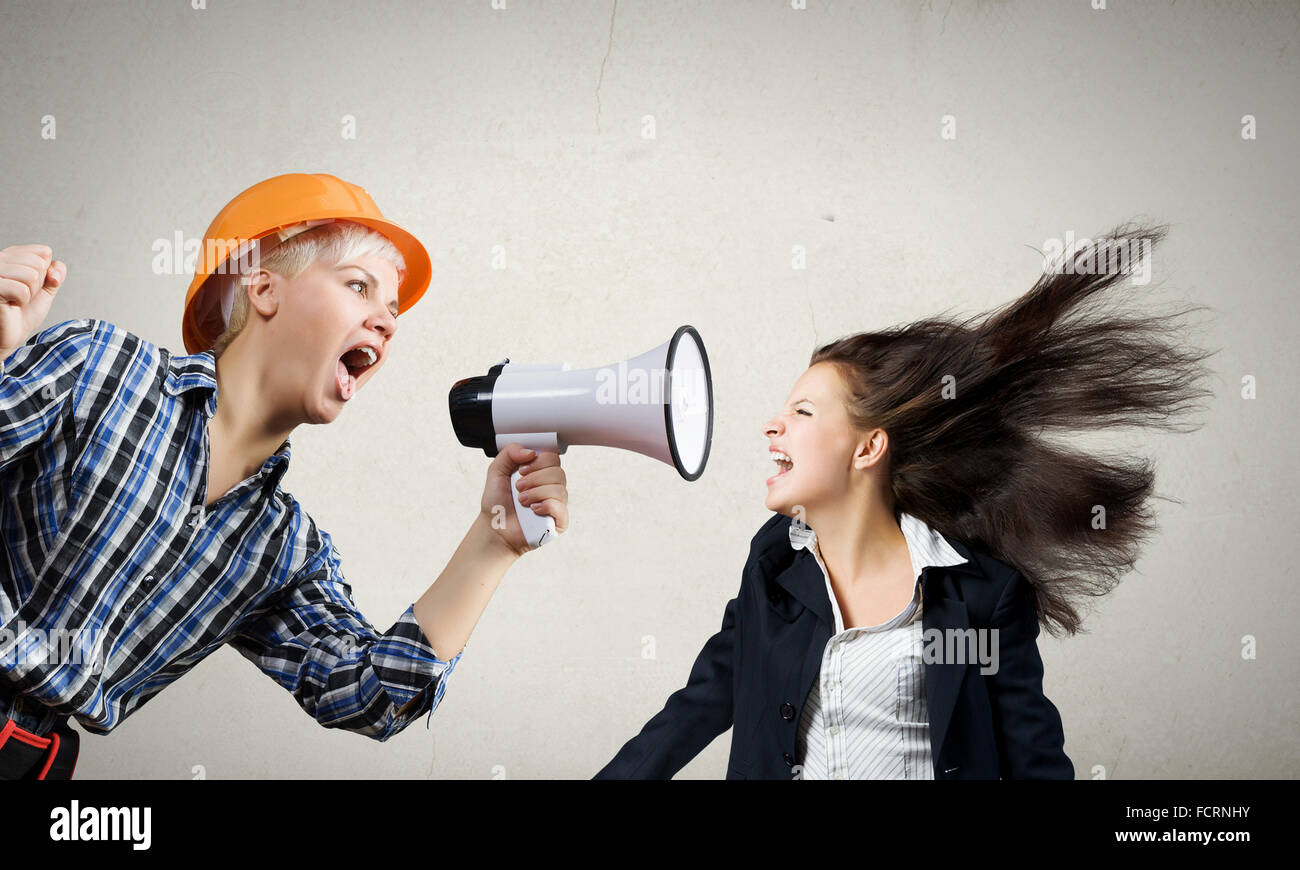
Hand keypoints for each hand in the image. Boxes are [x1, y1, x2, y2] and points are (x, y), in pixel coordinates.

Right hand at [1, 244, 65, 355]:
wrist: (8, 336)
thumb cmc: (22, 314)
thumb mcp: (44, 291)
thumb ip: (54, 275)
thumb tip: (56, 267)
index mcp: (12, 256)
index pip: (43, 252)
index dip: (45, 274)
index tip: (31, 286)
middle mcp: (0, 260)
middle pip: (38, 263)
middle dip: (37, 285)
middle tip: (21, 295)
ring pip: (31, 275)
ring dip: (29, 294)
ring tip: (15, 300)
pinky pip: (21, 289)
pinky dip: (21, 301)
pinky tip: (9, 304)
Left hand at [480, 443, 569, 557]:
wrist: (494, 528)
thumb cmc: (497, 503)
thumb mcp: (496, 471)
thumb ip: (509, 453)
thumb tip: (531, 451)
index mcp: (540, 472)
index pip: (552, 457)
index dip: (538, 461)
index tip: (522, 470)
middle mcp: (551, 486)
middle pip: (558, 472)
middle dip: (534, 478)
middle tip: (519, 487)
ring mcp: (557, 503)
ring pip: (559, 489)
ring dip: (536, 493)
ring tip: (522, 501)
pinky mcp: (559, 521)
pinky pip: (561, 508)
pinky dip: (546, 506)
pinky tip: (533, 509)